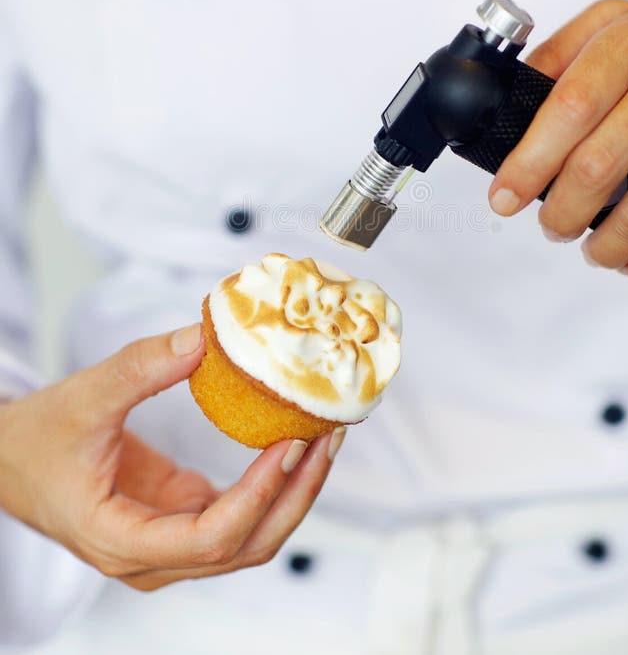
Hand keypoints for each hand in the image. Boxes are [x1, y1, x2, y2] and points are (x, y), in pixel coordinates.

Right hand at [0, 324, 343, 589]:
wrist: (13, 459)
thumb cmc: (37, 442)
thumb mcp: (83, 397)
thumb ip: (141, 368)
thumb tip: (203, 340)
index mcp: (120, 540)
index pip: (206, 541)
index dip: (256, 498)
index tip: (289, 448)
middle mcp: (152, 557)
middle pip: (244, 546)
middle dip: (295, 495)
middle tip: (327, 439)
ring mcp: (170, 544)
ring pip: (250, 538)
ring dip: (293, 493)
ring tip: (323, 440)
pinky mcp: (181, 519)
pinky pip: (239, 515)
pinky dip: (272, 485)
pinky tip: (293, 445)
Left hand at [489, 0, 627, 282]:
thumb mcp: (613, 24)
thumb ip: (557, 54)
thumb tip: (508, 102)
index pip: (567, 111)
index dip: (528, 165)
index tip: (505, 197)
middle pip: (595, 170)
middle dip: (560, 214)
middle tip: (553, 226)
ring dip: (603, 248)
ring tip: (594, 249)